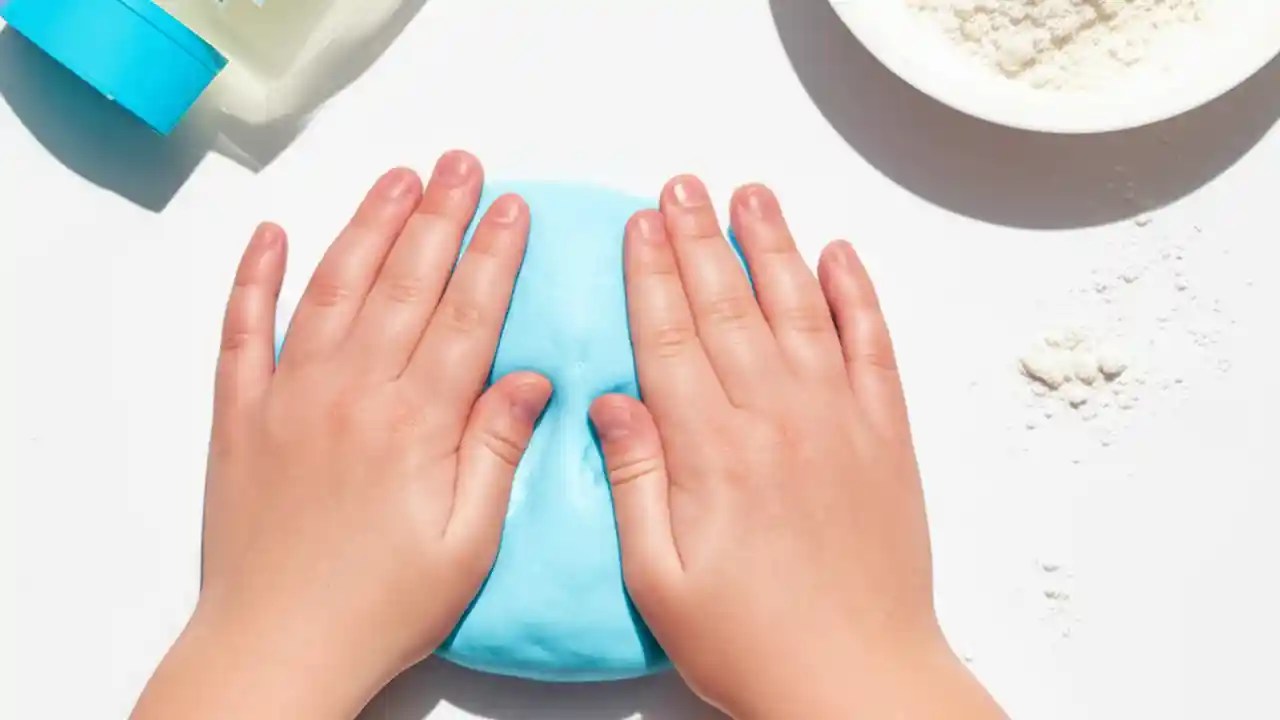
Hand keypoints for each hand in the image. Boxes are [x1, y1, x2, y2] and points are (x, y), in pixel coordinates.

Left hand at [133, 152, 549, 718]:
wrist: (277, 647)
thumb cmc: (380, 607)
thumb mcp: (468, 543)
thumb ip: (496, 451)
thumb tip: (530, 379)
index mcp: (416, 422)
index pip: (468, 314)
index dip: (494, 254)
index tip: (512, 207)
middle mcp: (353, 391)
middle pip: (406, 281)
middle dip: (440, 214)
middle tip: (462, 164)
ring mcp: (290, 394)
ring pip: (334, 286)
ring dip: (368, 225)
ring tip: (398, 179)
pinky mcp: (242, 413)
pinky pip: (244, 329)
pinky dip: (256, 277)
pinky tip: (271, 236)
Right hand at [589, 178, 1004, 718]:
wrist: (856, 679)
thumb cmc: (753, 642)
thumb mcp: (658, 578)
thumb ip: (634, 479)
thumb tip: (611, 401)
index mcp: (712, 451)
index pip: (671, 337)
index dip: (652, 274)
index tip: (640, 226)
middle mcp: (777, 419)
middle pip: (728, 306)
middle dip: (699, 238)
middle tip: (681, 188)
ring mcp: (837, 420)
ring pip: (800, 308)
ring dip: (772, 246)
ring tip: (751, 197)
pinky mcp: (884, 436)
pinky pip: (873, 346)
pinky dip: (859, 296)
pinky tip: (840, 257)